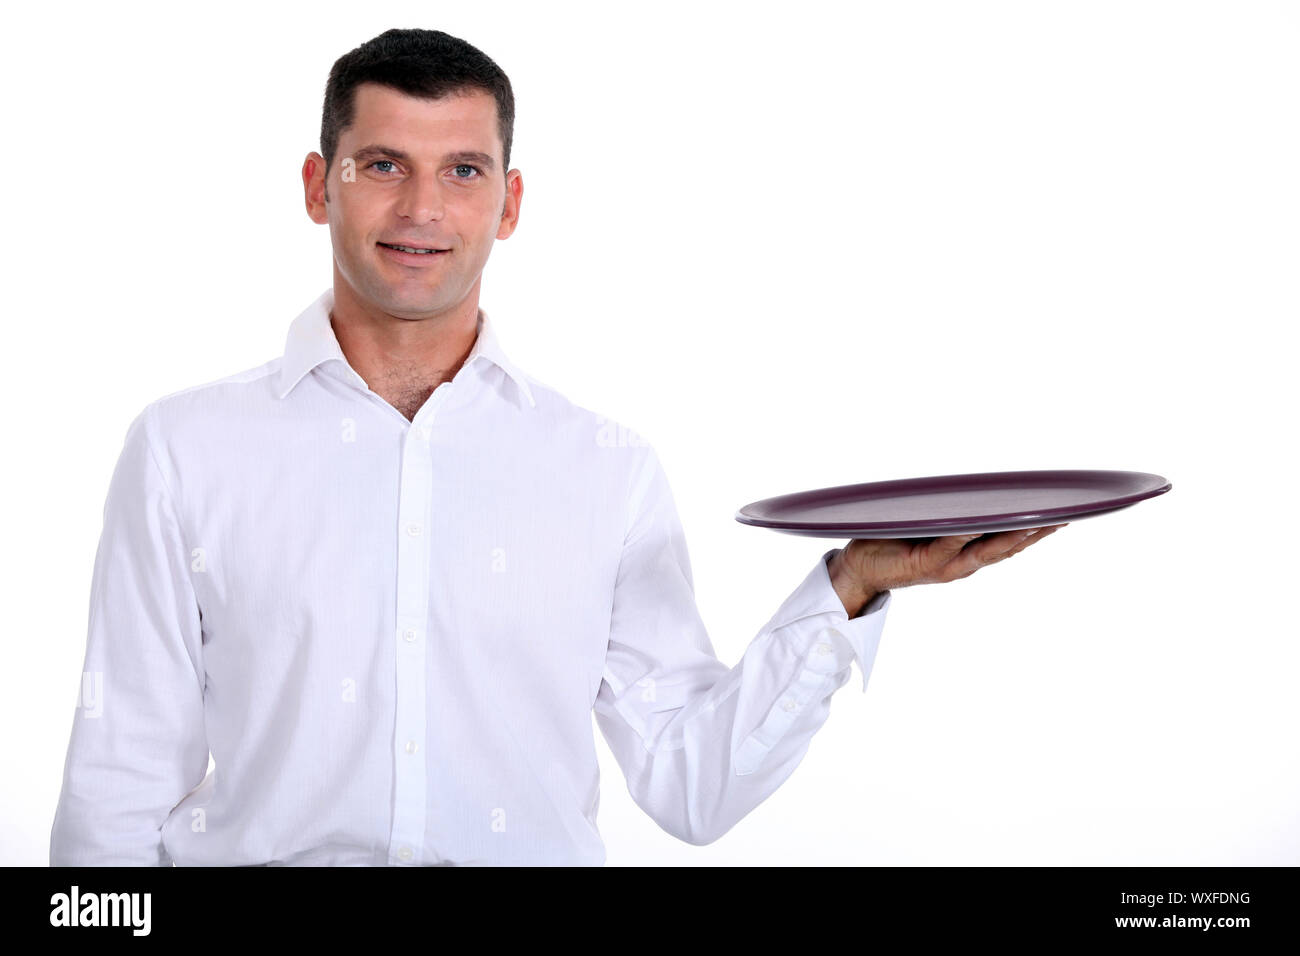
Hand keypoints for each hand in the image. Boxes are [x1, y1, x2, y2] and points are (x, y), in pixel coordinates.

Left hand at [827, 524, 1067, 615]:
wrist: (858, 571)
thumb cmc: (890, 542)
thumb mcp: (927, 524)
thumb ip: (949, 511)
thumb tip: (965, 483)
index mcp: (966, 554)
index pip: (1009, 541)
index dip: (1036, 530)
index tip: (1064, 513)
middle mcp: (962, 563)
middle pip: (1009, 547)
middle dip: (1038, 532)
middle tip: (1067, 515)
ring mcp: (946, 566)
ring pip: (987, 550)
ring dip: (1012, 536)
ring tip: (1038, 520)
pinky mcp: (926, 564)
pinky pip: (950, 545)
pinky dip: (965, 533)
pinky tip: (979, 520)